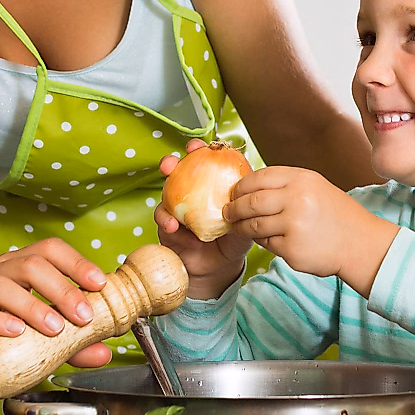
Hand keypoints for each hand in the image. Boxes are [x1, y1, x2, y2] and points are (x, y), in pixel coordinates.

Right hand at [0, 238, 112, 367]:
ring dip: (32, 306)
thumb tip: (105, 352)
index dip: (76, 262)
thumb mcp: (43, 343)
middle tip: (84, 316)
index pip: (49, 250)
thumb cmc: (0, 341)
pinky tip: (15, 332)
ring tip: (54, 329)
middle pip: (29, 264)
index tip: (100, 284)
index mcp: (18, 268)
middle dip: (62, 289)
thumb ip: (73, 346)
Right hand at [155, 139, 251, 298]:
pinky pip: (163, 220)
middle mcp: (191, 192)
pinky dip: (169, 223)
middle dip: (170, 162)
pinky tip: (176, 230)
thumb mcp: (247, 221)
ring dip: (164, 195)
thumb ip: (248, 207)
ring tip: (172, 210)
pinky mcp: (167, 225)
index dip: (199, 150)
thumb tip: (251, 192)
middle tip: (170, 164)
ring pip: (164, 193)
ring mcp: (177, 207)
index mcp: (211, 184)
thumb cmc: (235, 240)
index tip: (197, 147)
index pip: (204, 161)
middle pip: (177, 170)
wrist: (220, 267)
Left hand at [226, 166, 397, 295]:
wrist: (361, 243)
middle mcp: (296, 199)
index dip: (241, 186)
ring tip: (237, 227)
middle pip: (251, 202)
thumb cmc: (336, 215)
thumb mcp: (315, 187)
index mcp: (301, 179)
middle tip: (227, 212)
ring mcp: (293, 224)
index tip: (233, 192)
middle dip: (233, 208)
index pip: (259, 177)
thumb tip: (250, 187)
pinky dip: (262, 242)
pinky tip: (265, 239)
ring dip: (241, 227)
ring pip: (253, 225)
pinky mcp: (291, 248)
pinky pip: (266, 244)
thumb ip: (286, 185)